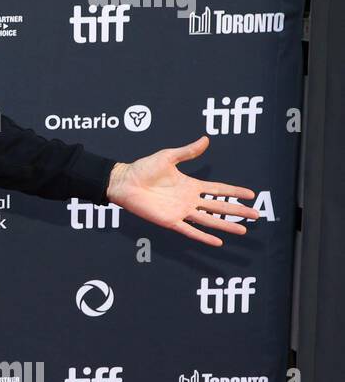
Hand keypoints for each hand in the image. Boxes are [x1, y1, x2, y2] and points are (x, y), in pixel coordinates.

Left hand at [105, 135, 258, 246]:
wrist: (124, 181)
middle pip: (219, 207)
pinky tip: (218, 241)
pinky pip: (190, 230)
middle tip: (256, 215)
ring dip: (226, 225)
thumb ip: (188, 151)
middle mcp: (189, 200)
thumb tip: (206, 139)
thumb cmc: (143, 168)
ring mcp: (181, 211)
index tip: (251, 194)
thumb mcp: (168, 157)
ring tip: (243, 229)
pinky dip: (204, 236)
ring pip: (209, 220)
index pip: (218, 189)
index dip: (234, 191)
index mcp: (190, 185)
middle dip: (238, 211)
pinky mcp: (170, 221)